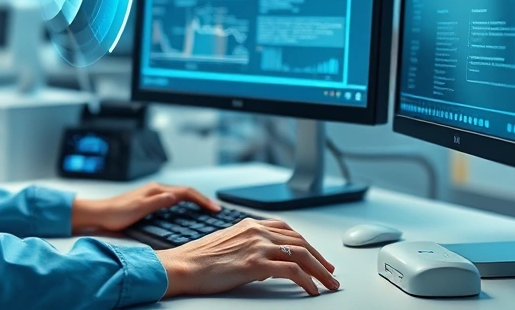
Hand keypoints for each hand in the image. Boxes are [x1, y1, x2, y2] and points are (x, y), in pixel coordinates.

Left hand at [71, 182, 221, 232]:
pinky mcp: (150, 202)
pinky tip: (186, 212)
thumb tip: (176, 196)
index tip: (214, 208)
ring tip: (206, 210)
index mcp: (156, 190)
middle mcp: (156, 190)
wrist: (99, 214)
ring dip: (195, 202)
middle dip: (202, 200)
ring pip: (180, 196)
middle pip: (186, 192)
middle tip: (216, 209)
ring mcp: (153, 195)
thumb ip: (158, 202)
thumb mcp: (139, 209)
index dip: (201, 200)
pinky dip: (185, 205)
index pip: (186, 192)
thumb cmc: (116, 213)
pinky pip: (173, 201)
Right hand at [155, 217, 338, 296]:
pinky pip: (292, 271)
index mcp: (250, 224)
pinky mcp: (256, 263)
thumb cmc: (199, 259)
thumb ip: (250, 247)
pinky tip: (312, 290)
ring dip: (320, 271)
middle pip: (301, 241)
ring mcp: (258, 246)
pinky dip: (307, 281)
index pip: (289, 231)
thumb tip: (268, 263)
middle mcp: (257, 231)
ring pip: (302, 254)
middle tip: (330, 273)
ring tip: (328, 284)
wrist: (183, 265)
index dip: (308, 244)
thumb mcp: (229, 245)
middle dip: (320, 259)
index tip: (317, 257)